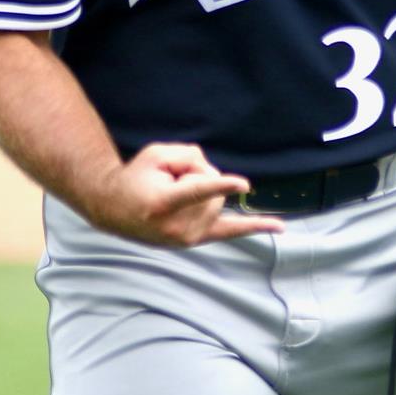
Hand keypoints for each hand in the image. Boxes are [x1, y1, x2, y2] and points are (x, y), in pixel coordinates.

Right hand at [86, 141, 284, 246]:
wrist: (116, 209)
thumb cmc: (137, 177)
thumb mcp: (156, 154)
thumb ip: (189, 155)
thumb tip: (214, 174)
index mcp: (164, 203)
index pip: (197, 191)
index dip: (220, 185)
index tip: (243, 184)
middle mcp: (179, 226)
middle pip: (211, 186)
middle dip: (196, 174)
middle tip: (168, 180)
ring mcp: (189, 237)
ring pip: (219, 199)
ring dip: (203, 189)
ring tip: (173, 194)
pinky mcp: (197, 240)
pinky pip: (231, 232)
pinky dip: (255, 227)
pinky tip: (279, 228)